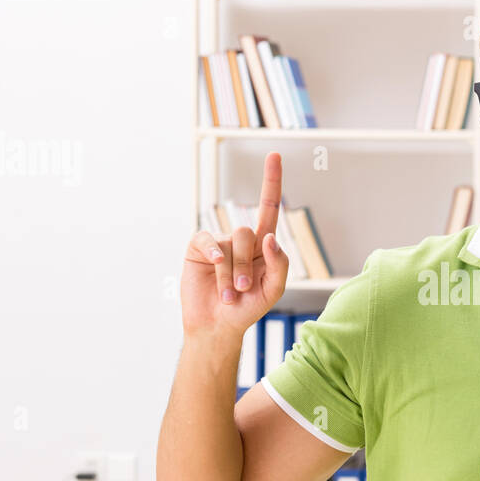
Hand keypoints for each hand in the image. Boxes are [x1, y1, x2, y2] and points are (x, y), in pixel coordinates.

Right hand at [180, 152, 288, 338]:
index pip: (268, 208)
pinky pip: (208, 240)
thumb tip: (270, 237)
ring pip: (232, 242)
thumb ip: (280, 263)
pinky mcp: (198, 248)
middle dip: (248, 266)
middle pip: (249, 234)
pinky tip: (216, 269)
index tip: (275, 155)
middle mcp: (240, 239)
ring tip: (230, 293)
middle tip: (243, 289)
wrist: (218, 325)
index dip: (272, 181)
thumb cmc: (249, 307)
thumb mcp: (274, 288)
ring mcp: (219, 242)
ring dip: (233, 272)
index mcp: (262, 245)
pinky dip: (215, 255)